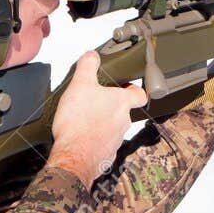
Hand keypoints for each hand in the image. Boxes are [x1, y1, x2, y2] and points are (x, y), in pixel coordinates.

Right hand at [50, 50, 148, 183]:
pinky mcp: (106, 155)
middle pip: (123, 111)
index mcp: (121, 103)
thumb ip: (88, 66)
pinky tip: (81, 137)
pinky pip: (103, 144)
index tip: (126, 86)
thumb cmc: (79, 123)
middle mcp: (124, 122)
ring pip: (113, 128)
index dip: (134, 89)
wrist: (73, 156)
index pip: (140, 94)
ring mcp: (116, 140)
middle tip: (94, 101)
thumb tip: (92, 56)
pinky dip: (94, 140)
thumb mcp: (80, 84)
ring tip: (84, 119)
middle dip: (110, 106)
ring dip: (102, 123)